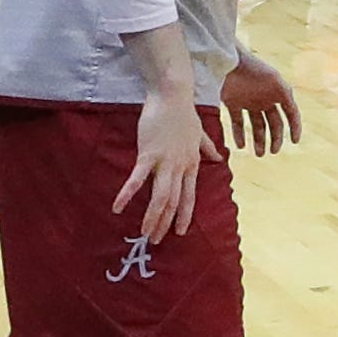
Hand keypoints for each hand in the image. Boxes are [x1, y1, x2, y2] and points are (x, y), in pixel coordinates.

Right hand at [114, 87, 220, 239]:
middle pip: (174, 202)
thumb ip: (208, 149)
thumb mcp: (200, 134)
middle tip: (156, 241)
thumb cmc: (184, 114)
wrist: (173, 95)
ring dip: (152, 217)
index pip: (190, 196)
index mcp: (192, 163)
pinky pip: (138, 178)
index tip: (180, 232)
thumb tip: (220, 158)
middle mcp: (180, 167)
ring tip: (144, 233)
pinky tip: (117, 207)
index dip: (185, 215)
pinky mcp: (148, 154)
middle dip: (165, 223)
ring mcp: (165, 162)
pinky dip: (128, 194)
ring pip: (161, 196)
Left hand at [222, 54, 302, 156]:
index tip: (295, 142)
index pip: (291, 114)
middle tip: (272, 152)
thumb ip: (286, 97)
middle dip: (274, 139)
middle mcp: (266, 98)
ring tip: (258, 153)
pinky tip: (240, 145)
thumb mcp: (275, 81)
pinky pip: (238, 122)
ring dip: (258, 140)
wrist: (228, 59)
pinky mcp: (233, 103)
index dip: (295, 127)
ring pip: (257, 126)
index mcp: (279, 93)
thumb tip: (296, 116)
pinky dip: (239, 134)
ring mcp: (250, 101)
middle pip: (274, 124)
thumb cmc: (253, 68)